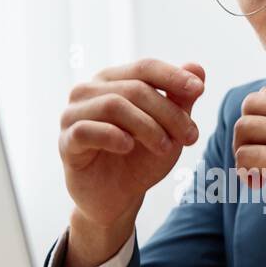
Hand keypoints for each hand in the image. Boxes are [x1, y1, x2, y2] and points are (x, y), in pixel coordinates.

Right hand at [59, 59, 203, 266]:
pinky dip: (112, 136)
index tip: (199, 90)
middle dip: (168, 112)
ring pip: (113, 105)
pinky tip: (128, 147)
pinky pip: (86, 130)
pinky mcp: (66, 141)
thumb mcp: (168, 129)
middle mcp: (89, 91)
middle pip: (135, 89)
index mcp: (113, 80)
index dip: (173, 76)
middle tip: (190, 136)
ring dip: (147, 126)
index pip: (145, 68)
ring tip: (165, 148)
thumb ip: (180, 100)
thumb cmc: (140, 158)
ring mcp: (73, 115)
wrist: (118, 198)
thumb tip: (197, 68)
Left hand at [232, 84, 265, 253]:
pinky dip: (245, 174)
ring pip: (242, 127)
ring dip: (243, 152)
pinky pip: (242, 156)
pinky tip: (262, 185)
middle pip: (251, 104)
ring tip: (260, 171)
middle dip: (247, 132)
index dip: (262, 121)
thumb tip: (250, 105)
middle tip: (258, 156)